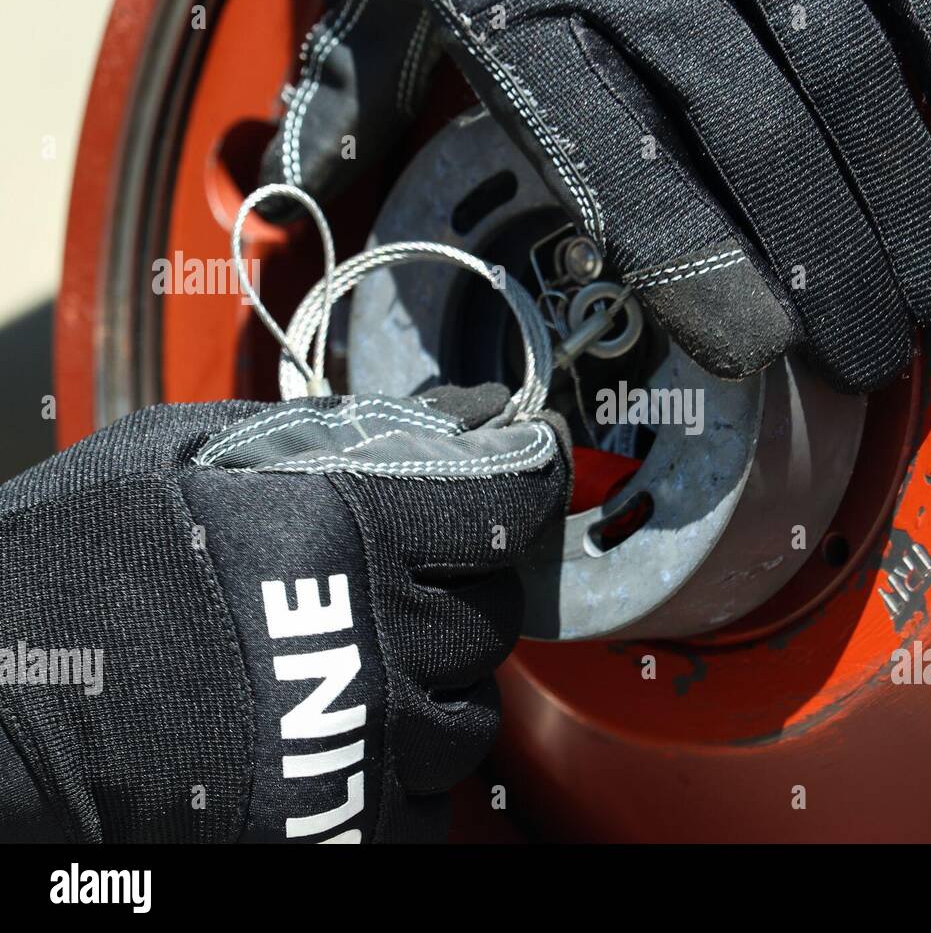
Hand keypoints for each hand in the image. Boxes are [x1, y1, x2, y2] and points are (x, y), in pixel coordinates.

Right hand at [0, 387, 568, 841]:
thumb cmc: (89, 556)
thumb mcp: (202, 449)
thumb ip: (351, 433)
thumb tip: (477, 419)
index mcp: (343, 529)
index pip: (505, 503)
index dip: (524, 481)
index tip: (521, 473)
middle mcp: (369, 640)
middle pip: (494, 612)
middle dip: (462, 587)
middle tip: (400, 576)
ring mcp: (356, 746)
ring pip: (471, 714)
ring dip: (434, 683)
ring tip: (357, 660)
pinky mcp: (334, 828)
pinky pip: (428, 802)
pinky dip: (402, 767)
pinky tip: (345, 731)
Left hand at [259, 0, 930, 391]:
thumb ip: (401, 69)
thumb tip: (368, 175)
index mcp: (522, 1)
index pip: (619, 156)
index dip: (700, 263)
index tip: (768, 354)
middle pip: (753, 132)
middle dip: (826, 260)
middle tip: (877, 354)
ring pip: (844, 67)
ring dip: (907, 196)